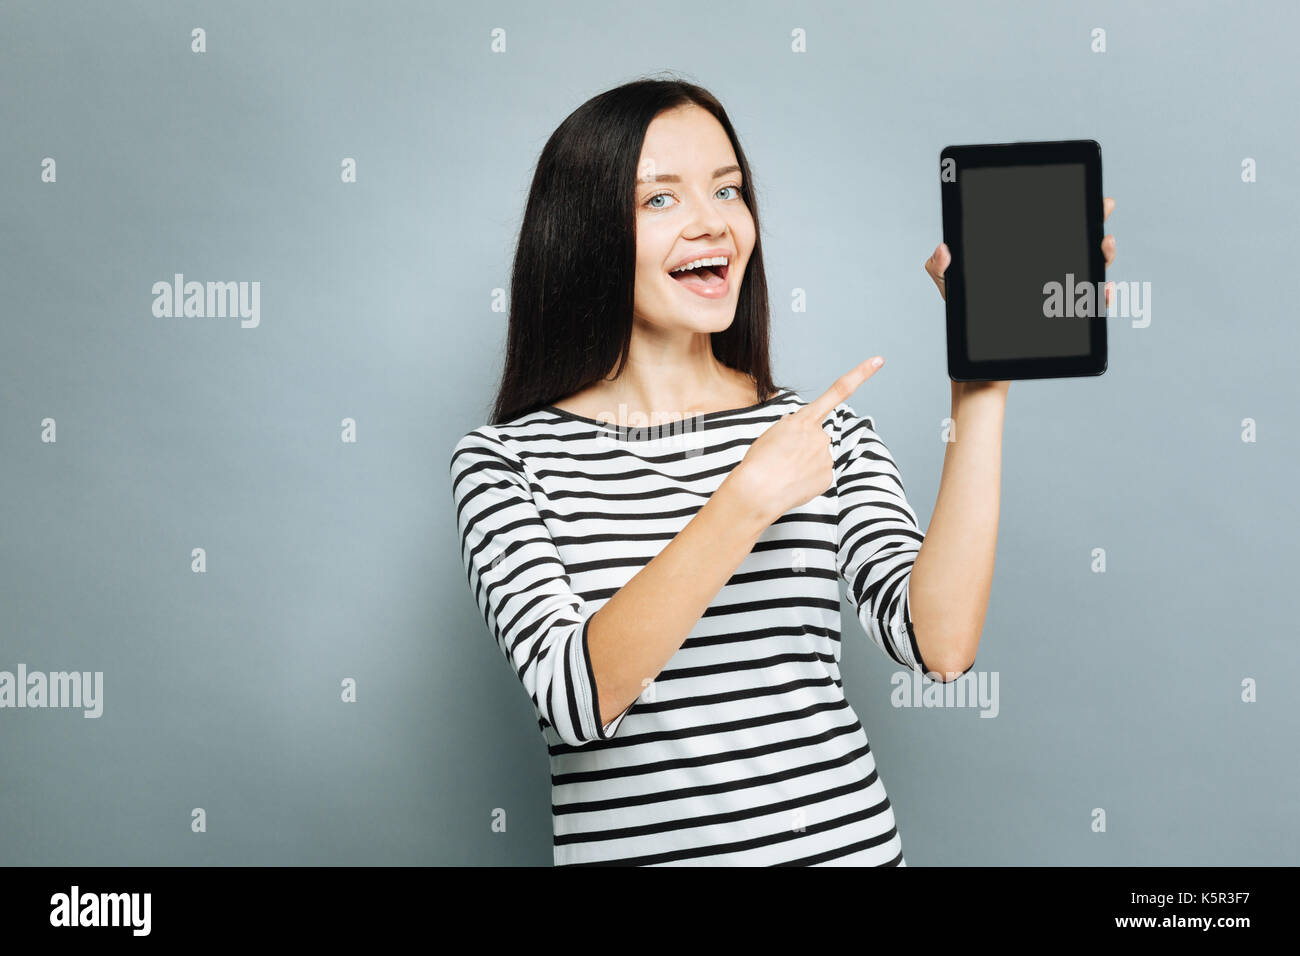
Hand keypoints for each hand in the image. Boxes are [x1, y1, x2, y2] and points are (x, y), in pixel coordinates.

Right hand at [723, 357, 884, 526]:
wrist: (757, 491)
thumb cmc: (758, 461)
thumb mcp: (772, 432)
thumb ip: (792, 426)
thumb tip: (801, 431)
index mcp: (805, 419)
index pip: (838, 391)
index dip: (861, 374)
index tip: (878, 361)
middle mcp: (821, 435)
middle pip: (816, 436)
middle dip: (802, 446)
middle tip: (782, 457)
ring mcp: (827, 457)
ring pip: (816, 456)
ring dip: (802, 463)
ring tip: (784, 472)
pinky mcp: (828, 477)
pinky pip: (818, 474)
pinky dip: (806, 478)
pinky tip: (792, 482)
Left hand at [924, 196, 1118, 302]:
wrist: (976, 358)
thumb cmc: (967, 315)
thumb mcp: (949, 284)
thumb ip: (939, 265)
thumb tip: (943, 249)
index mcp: (1024, 254)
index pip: (1048, 224)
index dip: (1064, 205)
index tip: (1076, 189)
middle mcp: (1045, 269)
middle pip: (1078, 239)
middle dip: (1095, 220)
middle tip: (1103, 207)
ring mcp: (1056, 293)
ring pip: (1090, 269)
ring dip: (1103, 255)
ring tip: (1104, 244)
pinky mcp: (1062, 319)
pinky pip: (1089, 307)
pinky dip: (1100, 297)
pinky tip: (1103, 289)